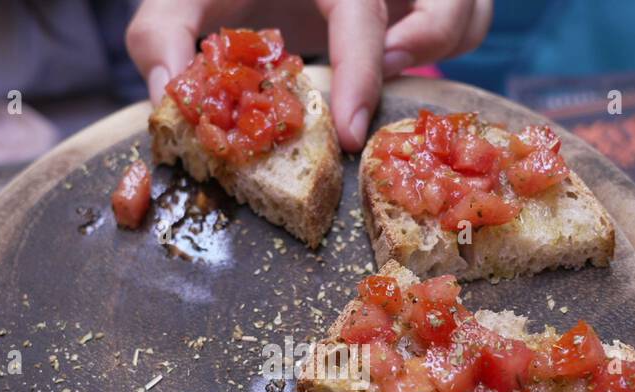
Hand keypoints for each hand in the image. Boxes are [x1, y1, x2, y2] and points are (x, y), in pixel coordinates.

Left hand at [125, 0, 492, 151]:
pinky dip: (448, 42)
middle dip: (429, 42)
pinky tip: (393, 57)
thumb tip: (168, 93)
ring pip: (475, 8)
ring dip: (445, 44)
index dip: (361, 74)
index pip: (363, 8)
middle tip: (383, 72)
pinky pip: (470, 15)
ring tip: (387, 63)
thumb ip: (160, 36)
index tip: (347, 136)